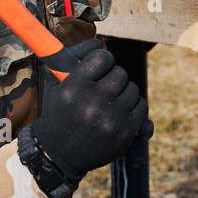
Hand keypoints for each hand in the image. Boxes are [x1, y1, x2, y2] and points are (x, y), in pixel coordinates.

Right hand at [26, 38, 148, 185]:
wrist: (59, 154)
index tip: (100, 67)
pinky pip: (141, 106)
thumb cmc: (59, 113)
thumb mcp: (56, 83)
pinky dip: (133, 106)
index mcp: (73, 88)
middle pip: (120, 73)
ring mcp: (111, 119)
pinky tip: (119, 112)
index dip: (103, 61)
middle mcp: (92, 103)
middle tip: (104, 88)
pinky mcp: (126, 132)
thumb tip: (100, 43)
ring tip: (110, 102)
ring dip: (124, 92)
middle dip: (113, 78)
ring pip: (132, 88)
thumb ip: (74, 56)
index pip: (102, 57)